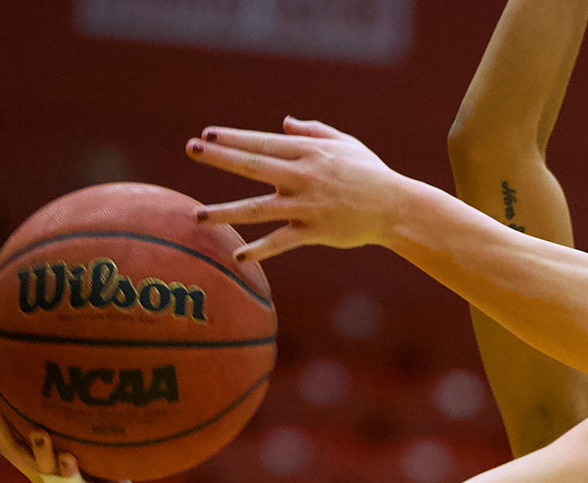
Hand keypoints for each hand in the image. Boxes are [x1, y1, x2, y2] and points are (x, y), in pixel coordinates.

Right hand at [0, 382, 144, 482]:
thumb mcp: (88, 451)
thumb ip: (81, 427)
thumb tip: (87, 386)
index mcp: (39, 466)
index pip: (9, 437)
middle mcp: (43, 478)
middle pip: (12, 451)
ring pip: (43, 470)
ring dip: (39, 451)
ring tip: (38, 430)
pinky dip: (69, 472)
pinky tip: (68, 457)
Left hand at [187, 119, 412, 260]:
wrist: (396, 208)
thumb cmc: (370, 173)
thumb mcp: (345, 144)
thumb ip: (313, 131)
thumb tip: (282, 122)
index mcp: (309, 152)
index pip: (262, 142)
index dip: (233, 138)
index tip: (207, 134)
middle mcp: (303, 176)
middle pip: (253, 166)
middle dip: (219, 158)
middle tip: (191, 149)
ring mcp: (306, 205)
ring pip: (257, 208)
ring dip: (225, 211)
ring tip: (197, 214)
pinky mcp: (313, 231)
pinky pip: (280, 241)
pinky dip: (259, 249)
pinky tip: (237, 255)